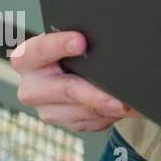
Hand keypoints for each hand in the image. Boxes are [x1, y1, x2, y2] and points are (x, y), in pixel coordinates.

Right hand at [10, 31, 140, 132]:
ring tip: (133, 104)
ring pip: (82, 112)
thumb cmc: (70, 47)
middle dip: (96, 95)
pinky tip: (122, 109)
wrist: (65, 66)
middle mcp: (32, 86)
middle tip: (119, 99)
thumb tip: (110, 40)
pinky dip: (109, 116)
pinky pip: (89, 122)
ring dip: (110, 109)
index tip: (80, 42)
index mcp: (28, 57)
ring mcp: (45, 108)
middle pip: (67, 90)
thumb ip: (82, 37)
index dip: (60, 45)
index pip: (40, 49)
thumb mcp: (70, 37)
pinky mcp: (62, 121)